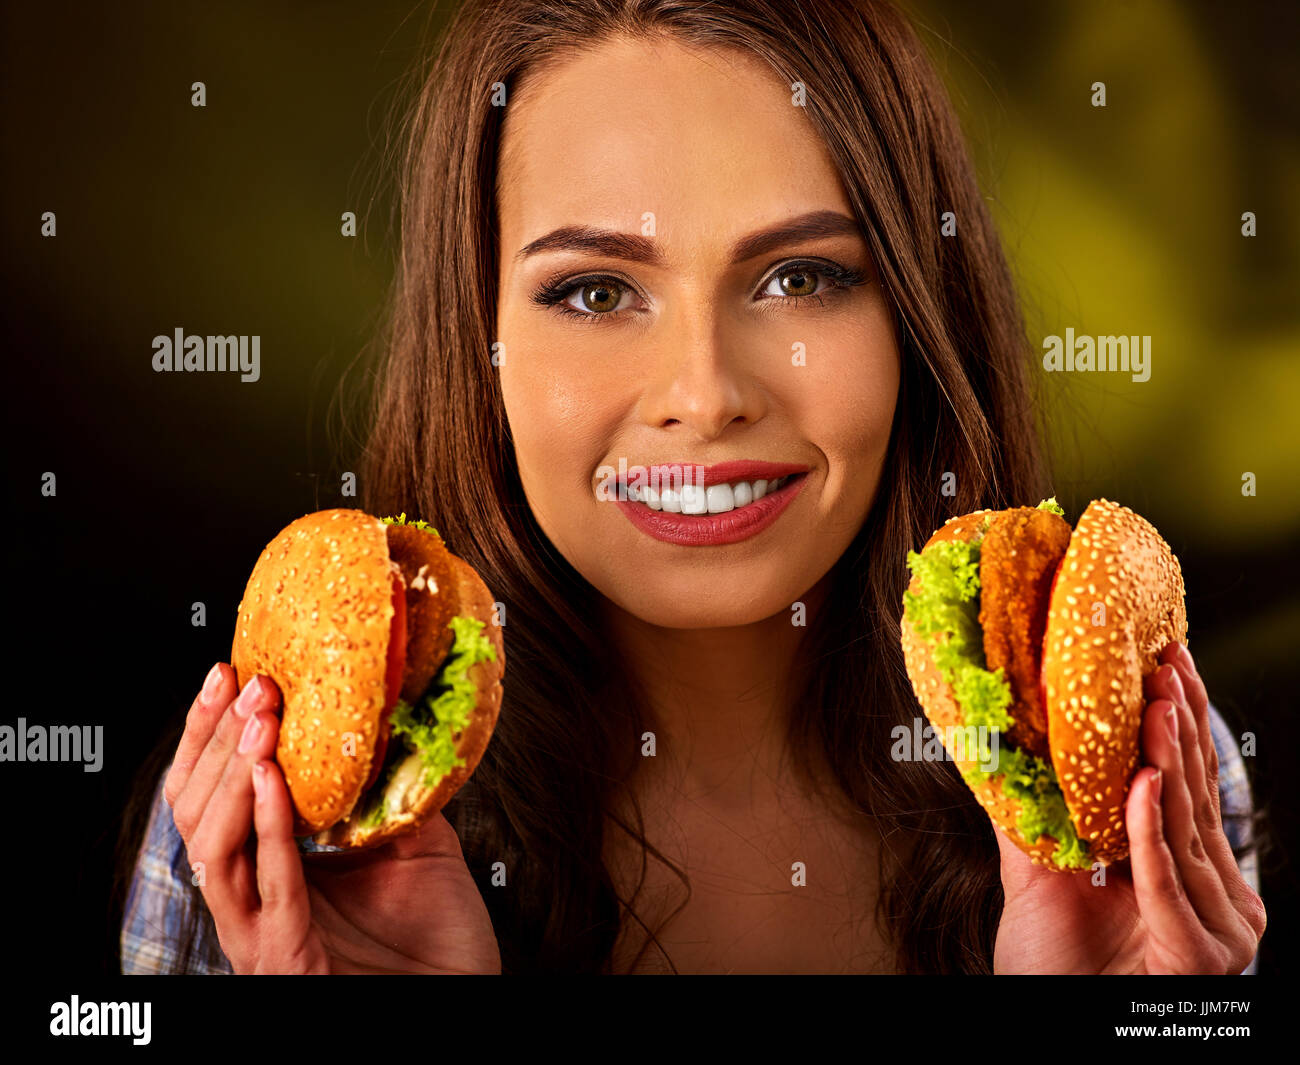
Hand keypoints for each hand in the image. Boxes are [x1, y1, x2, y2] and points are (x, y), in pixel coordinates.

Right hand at [164, 662, 500, 973]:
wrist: (466, 1002)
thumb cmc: (438, 940)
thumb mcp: (413, 841)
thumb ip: (391, 786)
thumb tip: (393, 716)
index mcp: (271, 874)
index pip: (214, 794)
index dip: (213, 735)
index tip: (230, 673)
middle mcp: (253, 903)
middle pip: (195, 814)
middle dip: (217, 742)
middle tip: (248, 683)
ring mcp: (262, 934)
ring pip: (214, 848)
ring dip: (235, 775)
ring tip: (261, 721)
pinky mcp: (287, 959)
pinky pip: (268, 887)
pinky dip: (268, 828)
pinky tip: (272, 779)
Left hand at [992, 643, 1265, 973]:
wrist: (1048, 1023)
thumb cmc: (1051, 969)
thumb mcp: (1038, 880)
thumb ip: (1036, 820)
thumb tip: (1004, 752)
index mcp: (1183, 872)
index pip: (1180, 785)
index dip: (1176, 724)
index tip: (1165, 662)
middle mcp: (1213, 896)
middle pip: (1190, 796)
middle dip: (1177, 725)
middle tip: (1166, 663)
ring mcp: (1217, 927)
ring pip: (1181, 828)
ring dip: (1166, 762)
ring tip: (1154, 704)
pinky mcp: (1200, 953)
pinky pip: (1166, 876)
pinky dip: (1148, 830)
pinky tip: (1141, 781)